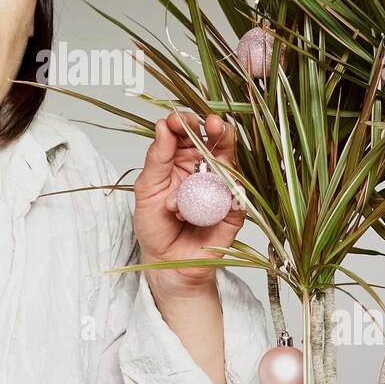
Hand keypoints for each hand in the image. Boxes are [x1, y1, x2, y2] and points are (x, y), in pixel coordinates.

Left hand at [133, 112, 244, 287]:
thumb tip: (162, 125)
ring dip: (223, 151)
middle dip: (215, 129)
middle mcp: (203, 170)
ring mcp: (220, 189)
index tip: (176, 120)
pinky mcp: (234, 211)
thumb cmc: (154, 225)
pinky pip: (237, 196)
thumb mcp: (147, 189)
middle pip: (215, 142)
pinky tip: (224, 186)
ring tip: (218, 139)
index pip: (187, 134)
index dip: (184, 123)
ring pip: (229, 163)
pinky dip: (231, 189)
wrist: (165, 263)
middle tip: (210, 122)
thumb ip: (157, 158)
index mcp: (181, 160)